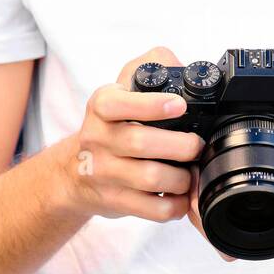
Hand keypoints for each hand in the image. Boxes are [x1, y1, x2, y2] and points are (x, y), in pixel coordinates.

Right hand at [62, 47, 204, 222]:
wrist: (75, 173)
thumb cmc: (112, 124)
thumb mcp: (124, 86)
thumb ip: (153, 65)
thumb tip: (184, 66)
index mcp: (101, 106)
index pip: (118, 103)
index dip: (150, 105)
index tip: (179, 105)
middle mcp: (97, 138)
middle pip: (141, 143)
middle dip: (181, 145)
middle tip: (197, 145)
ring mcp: (103, 172)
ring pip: (151, 178)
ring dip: (182, 177)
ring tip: (191, 171)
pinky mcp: (114, 201)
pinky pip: (153, 209)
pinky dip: (176, 205)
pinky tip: (181, 196)